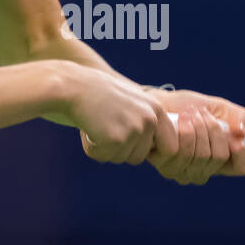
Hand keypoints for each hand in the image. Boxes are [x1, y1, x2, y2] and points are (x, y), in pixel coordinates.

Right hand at [55, 65, 175, 164]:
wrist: (74, 85)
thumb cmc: (99, 93)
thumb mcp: (132, 101)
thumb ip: (145, 121)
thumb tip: (156, 147)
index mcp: (157, 111)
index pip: (170, 147)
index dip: (153, 154)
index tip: (137, 153)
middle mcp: (150, 120)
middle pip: (140, 157)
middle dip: (121, 150)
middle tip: (105, 129)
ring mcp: (134, 130)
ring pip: (121, 159)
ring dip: (106, 149)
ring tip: (96, 125)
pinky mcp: (116, 139)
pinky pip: (103, 157)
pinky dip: (92, 148)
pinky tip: (88, 129)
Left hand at [144, 88, 244, 183]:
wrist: (157, 102)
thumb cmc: (186, 107)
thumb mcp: (217, 107)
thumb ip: (237, 116)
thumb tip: (242, 133)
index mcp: (219, 160)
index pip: (239, 168)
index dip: (241, 155)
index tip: (236, 139)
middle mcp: (202, 170)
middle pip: (220, 157)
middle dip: (214, 129)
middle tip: (203, 113)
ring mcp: (183, 171)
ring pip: (203, 155)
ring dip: (199, 127)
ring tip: (190, 113)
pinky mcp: (166, 165)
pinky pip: (184, 152)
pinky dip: (185, 130)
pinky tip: (179, 119)